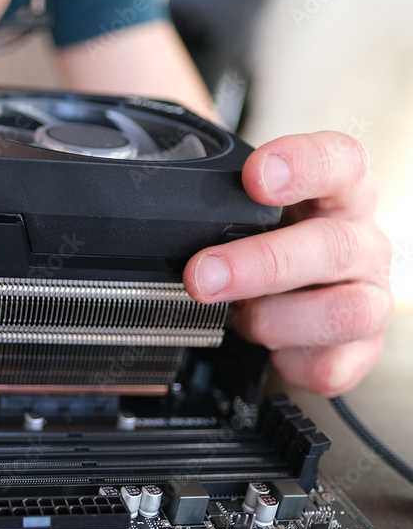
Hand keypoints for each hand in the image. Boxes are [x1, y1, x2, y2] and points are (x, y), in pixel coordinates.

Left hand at [183, 131, 392, 395]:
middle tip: (203, 275)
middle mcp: (360, 243)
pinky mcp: (360, 351)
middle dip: (261, 263)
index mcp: (338, 193)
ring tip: (238, 317)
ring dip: (274, 318)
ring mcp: (367, 297)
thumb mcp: (248, 215)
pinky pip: (330, 366)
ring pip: (343, 311)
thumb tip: (161, 212)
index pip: (338, 162)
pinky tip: (267, 349)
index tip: (256, 177)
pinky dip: (290, 361)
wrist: (298, 303)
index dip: (302, 165)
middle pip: (332, 246)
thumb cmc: (272, 247)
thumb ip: (223, 206)